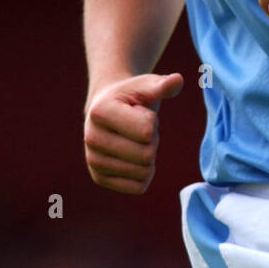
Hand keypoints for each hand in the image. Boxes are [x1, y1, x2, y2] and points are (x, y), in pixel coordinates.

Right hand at [83, 71, 182, 193]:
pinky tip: (133, 159)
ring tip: (135, 141)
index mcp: (100, 112)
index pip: (146, 131)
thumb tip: (177, 80)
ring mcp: (93, 161)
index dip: (153, 121)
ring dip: (148, 157)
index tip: (140, 113)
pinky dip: (144, 175)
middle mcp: (91, 138)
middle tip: (141, 130)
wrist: (106, 110)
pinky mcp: (99, 179)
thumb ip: (162, 85)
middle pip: (146, 155)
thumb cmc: (131, 97)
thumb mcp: (145, 86)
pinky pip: (138, 187)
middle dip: (152, 141)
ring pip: (143, 172)